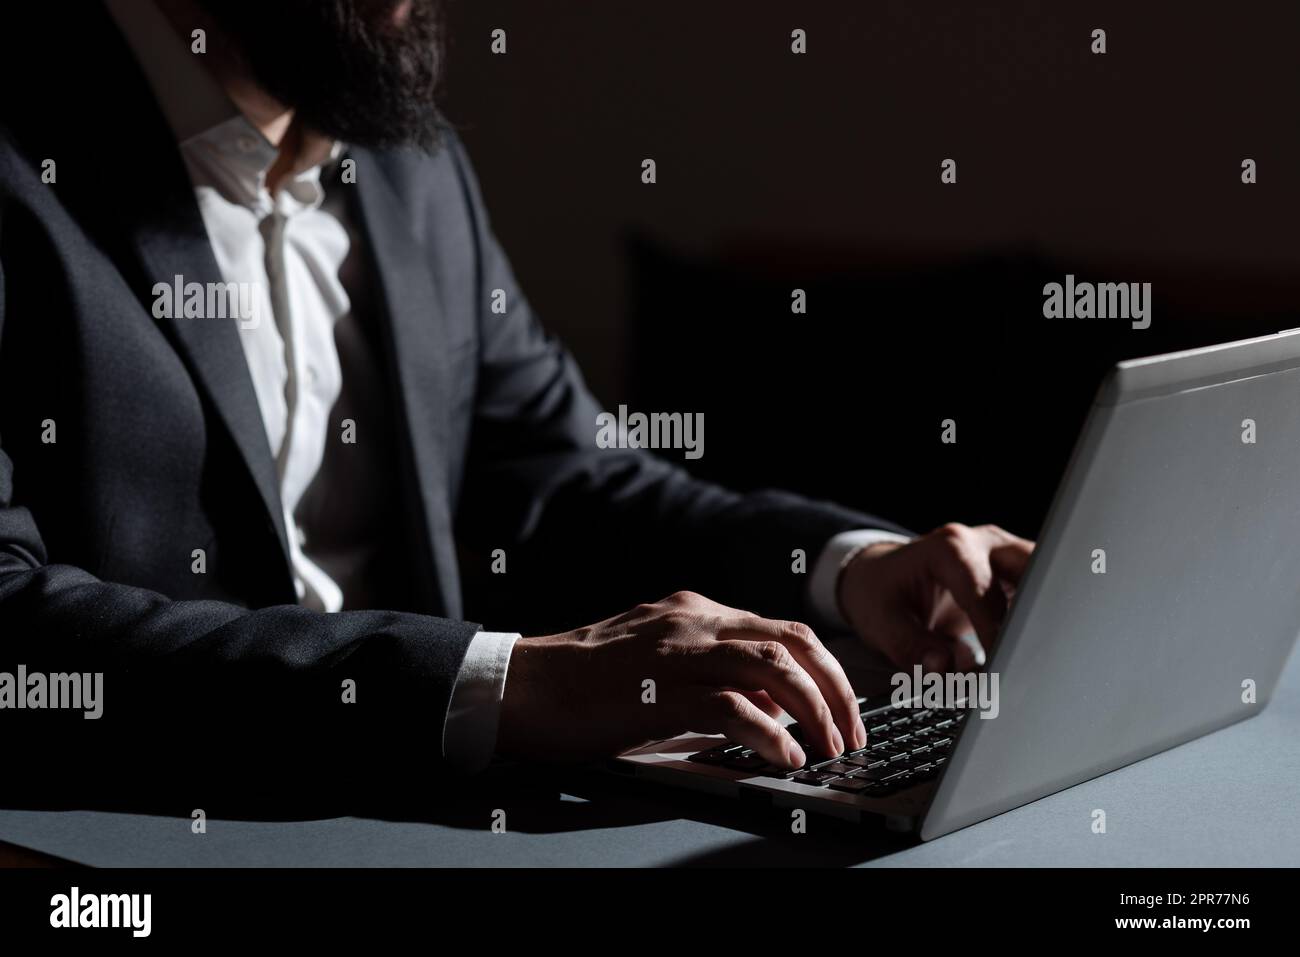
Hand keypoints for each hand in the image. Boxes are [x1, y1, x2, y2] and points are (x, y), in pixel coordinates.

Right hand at [497, 591, 865, 768]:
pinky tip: (785, 758)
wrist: (524, 684)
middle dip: (834, 688)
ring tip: (830, 748)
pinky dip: (768, 734)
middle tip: (851, 732)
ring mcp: (677, 651)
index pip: (784, 629)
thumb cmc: (587, 680)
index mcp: (697, 612)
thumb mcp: (662, 663)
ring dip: (813, 710)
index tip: (845, 708)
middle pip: (791, 641)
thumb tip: (775, 705)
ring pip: (772, 666)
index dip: (826, 670)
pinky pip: (730, 706)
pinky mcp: (657, 689)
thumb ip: (718, 674)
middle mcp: (694, 621)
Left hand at [838, 523, 1033, 672]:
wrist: (879, 575)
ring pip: (1048, 581)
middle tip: (1030, 661)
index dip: (996, 635)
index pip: (987, 594)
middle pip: (1035, 574)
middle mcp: (984, 543)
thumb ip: (912, 648)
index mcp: (949, 549)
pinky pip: (1044, 592)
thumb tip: (944, 668)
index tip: (1000, 671)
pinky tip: (1032, 650)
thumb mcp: (880, 622)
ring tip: (1032, 660)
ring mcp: (1004, 553)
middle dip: (1038, 617)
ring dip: (1045, 618)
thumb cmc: (879, 594)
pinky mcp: (1016, 571)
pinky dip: (1042, 620)